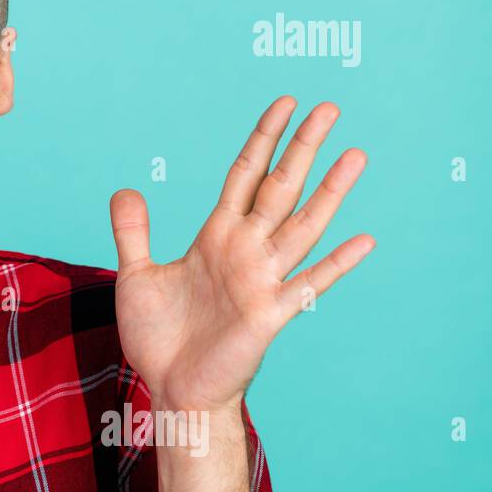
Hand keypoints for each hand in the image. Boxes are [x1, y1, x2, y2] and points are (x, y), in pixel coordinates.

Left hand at [109, 96, 372, 413]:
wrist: (171, 388)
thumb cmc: (158, 336)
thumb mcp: (136, 275)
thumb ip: (133, 232)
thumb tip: (127, 189)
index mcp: (215, 237)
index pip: (245, 175)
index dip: (264, 139)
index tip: (284, 103)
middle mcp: (245, 251)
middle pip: (280, 188)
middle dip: (303, 148)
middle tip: (331, 107)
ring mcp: (261, 280)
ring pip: (302, 225)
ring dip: (330, 192)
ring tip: (355, 155)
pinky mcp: (269, 314)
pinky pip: (309, 283)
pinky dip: (336, 264)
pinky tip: (364, 240)